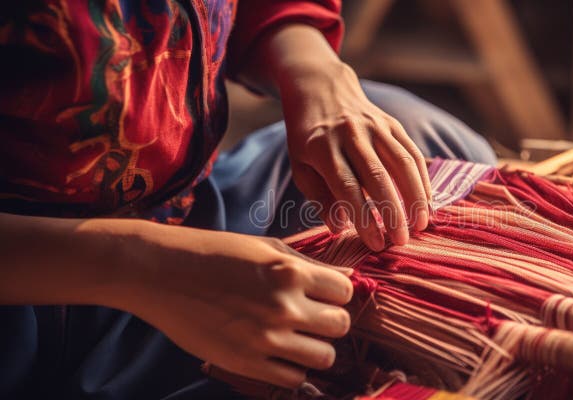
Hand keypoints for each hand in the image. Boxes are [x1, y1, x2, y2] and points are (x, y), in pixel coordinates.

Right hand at [119, 222, 352, 387]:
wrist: (159, 272)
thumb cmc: (214, 253)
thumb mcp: (265, 247)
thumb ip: (308, 264)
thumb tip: (348, 277)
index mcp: (290, 272)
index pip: (345, 292)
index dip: (336, 294)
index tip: (323, 295)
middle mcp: (284, 306)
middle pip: (340, 326)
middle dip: (331, 322)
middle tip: (312, 318)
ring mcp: (265, 338)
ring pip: (324, 357)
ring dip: (316, 349)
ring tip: (297, 338)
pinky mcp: (245, 363)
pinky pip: (293, 379)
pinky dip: (293, 369)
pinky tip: (279, 355)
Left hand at [283, 62, 430, 250]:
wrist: (321, 88)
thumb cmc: (308, 138)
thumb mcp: (301, 167)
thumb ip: (320, 197)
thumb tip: (341, 227)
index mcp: (323, 148)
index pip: (347, 187)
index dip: (363, 218)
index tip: (375, 243)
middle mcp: (351, 134)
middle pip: (377, 177)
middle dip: (393, 213)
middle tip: (401, 241)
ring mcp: (374, 126)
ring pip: (402, 163)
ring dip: (415, 197)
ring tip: (421, 225)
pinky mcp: (392, 123)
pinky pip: (412, 152)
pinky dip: (422, 178)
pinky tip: (426, 201)